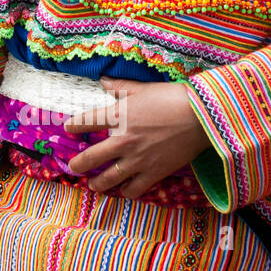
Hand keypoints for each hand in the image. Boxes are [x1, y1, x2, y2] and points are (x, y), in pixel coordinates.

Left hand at [64, 78, 211, 198]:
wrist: (201, 117)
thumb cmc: (172, 97)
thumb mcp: (142, 88)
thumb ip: (119, 87)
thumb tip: (103, 80)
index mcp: (117, 116)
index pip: (85, 121)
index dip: (74, 125)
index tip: (69, 129)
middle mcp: (122, 139)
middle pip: (91, 158)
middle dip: (78, 164)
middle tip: (73, 168)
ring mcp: (137, 159)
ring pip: (109, 178)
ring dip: (98, 183)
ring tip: (94, 185)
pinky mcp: (154, 172)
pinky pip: (134, 188)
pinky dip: (127, 191)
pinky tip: (124, 190)